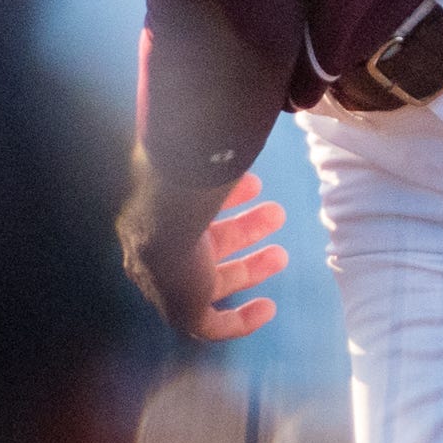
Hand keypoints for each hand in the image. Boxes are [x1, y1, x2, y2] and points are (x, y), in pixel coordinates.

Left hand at [119, 163, 288, 341]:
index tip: (252, 190)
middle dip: (244, 231)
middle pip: (207, 246)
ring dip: (251, 266)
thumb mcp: (199, 158)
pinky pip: (214, 326)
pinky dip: (242, 320)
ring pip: (215, 279)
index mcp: (161, 212)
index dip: (222, 203)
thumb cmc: (182, 181)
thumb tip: (237, 116)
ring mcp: (168, 283)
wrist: (162, 218)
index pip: (190, 213)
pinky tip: (268, 308)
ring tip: (282, 253)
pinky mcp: (181, 313)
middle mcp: (160, 249)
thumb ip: (214, 146)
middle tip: (275, 215)